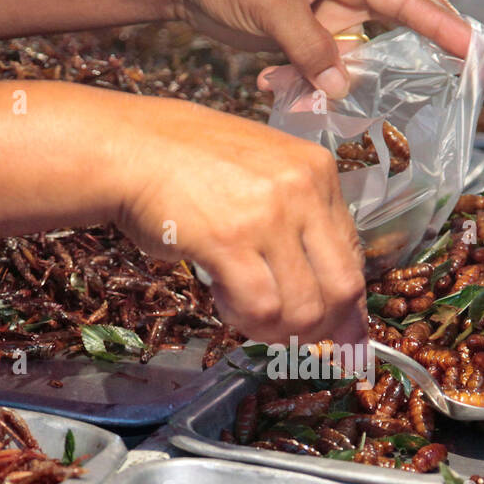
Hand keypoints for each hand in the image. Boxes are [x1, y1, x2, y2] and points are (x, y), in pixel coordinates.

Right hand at [109, 95, 367, 348]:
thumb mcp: (261, 175)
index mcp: (318, 170)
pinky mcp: (230, 239)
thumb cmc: (189, 164)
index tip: (328, 328)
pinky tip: (223, 301)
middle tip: (289, 335)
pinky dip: (246, 320)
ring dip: (276, 329)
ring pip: (305, 307)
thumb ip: (299, 224)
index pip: (354, 256)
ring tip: (245, 313)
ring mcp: (269, 214)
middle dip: (320, 327)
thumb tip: (330, 293)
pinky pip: (261, 307)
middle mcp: (303, 189)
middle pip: (343, 289)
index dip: (343, 305)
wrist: (129, 147)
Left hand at [165, 0, 471, 97]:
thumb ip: (310, 46)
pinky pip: (326, 65)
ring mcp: (327, 11)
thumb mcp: (270, 2)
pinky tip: (284, 88)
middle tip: (471, 77)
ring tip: (361, 102)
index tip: (475, 51)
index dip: (444, 25)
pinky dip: (314, 83)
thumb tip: (343, 87)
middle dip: (431, 49)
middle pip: (401, 20)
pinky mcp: (306, 34)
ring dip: (357, 80)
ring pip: (361, 52)